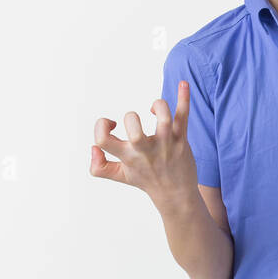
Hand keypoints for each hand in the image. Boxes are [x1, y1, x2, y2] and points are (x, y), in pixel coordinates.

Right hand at [90, 80, 200, 209]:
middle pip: (135, 130)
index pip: (103, 140)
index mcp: (128, 158)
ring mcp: (165, 144)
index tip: (112, 124)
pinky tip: (183, 84)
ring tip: (155, 108)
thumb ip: (99, 167)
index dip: (100, 126)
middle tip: (135, 122)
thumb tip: (93, 148)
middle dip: (130, 118)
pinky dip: (184, 98)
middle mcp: (146, 151)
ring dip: (159, 106)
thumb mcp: (120, 177)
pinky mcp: (181, 139)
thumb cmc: (146, 180)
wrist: (176, 194)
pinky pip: (183, 116)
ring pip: (164, 119)